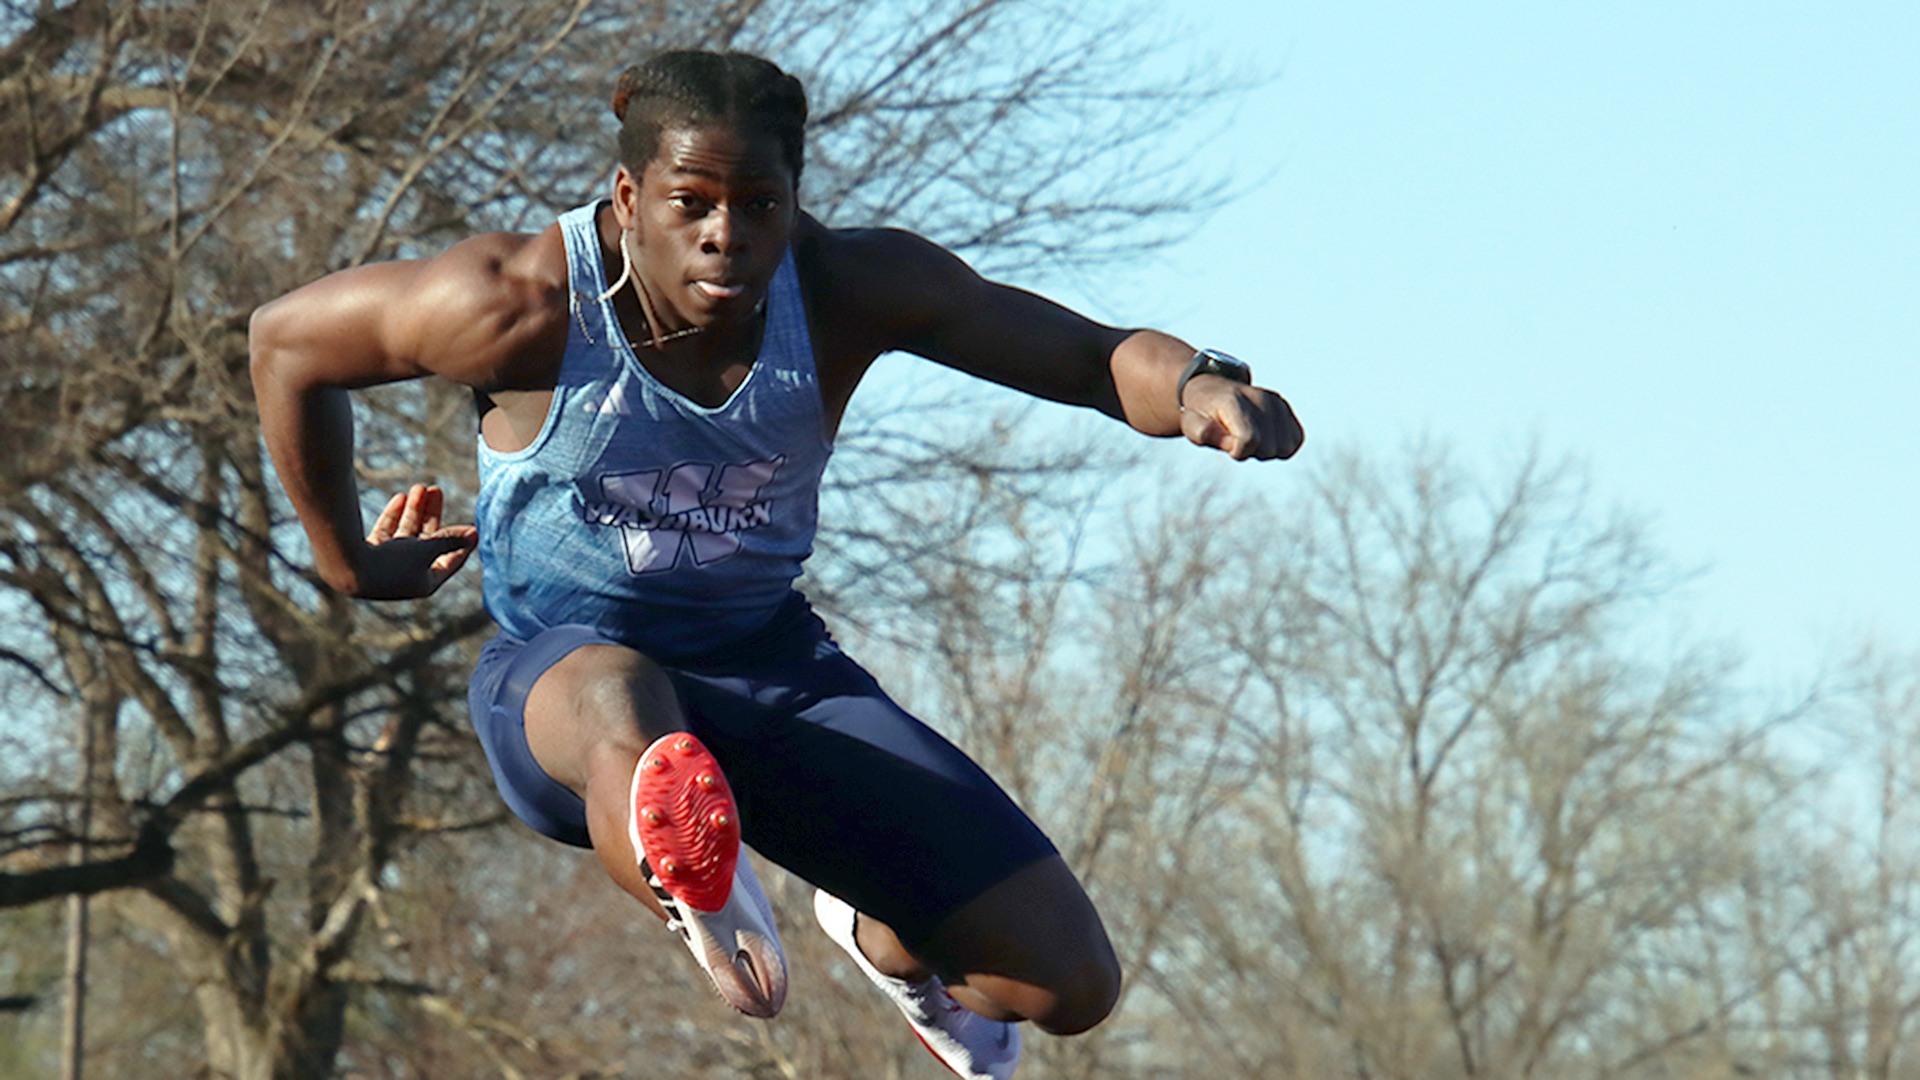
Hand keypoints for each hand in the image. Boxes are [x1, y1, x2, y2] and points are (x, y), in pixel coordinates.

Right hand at [352, 483, 478, 598]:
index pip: (449, 562)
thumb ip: (450, 540)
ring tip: (419, 486)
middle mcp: (406, 576)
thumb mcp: (427, 549)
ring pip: (405, 533)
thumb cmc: (392, 563)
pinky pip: (386, 533)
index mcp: (424, 583)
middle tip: (437, 489)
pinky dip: (394, 516)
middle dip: (431, 515)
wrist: (345, 568)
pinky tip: (400, 497)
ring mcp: (386, 566)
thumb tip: (474, 534)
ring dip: (413, 510)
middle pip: (426, 542)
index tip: (472, 527)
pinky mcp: (368, 554)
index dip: (461, 544)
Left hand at [1178, 377, 1304, 460]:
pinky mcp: (1286, 409)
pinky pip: (1296, 441)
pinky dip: (1281, 446)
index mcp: (1235, 401)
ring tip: (1250, 437)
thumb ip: (1203, 433)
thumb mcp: (1190, 424)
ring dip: (1267, 451)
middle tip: (1236, 439)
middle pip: (1268, 448)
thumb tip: (1230, 443)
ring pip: (1284, 447)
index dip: (1237, 451)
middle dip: (1251, 452)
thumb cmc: (1201, 413)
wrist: (1213, 391)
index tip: (1226, 443)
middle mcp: (1261, 398)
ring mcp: (1277, 402)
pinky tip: (1264, 437)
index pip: (1249, 439)